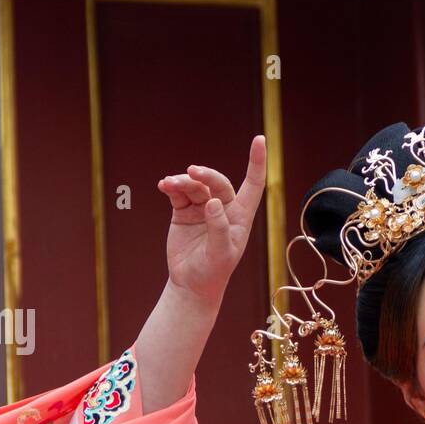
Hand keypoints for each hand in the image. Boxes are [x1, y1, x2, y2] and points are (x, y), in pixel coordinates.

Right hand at [158, 134, 266, 306]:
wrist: (190, 284)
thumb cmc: (213, 272)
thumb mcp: (220, 255)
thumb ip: (219, 228)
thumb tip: (213, 201)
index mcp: (241, 217)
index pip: (253, 185)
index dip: (257, 162)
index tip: (259, 139)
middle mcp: (224, 208)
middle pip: (218, 182)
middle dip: (206, 175)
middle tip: (192, 172)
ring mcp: (203, 208)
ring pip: (195, 185)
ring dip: (183, 181)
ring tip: (170, 183)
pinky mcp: (184, 211)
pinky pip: (179, 193)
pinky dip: (172, 186)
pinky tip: (164, 184)